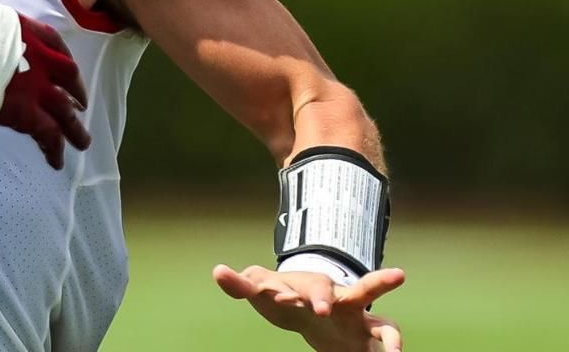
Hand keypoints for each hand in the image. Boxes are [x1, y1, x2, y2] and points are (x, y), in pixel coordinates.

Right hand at [0, 0, 92, 169]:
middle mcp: (33, 56)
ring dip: (75, 127)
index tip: (67, 70)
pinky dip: (54, 149)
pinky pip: (46, 134)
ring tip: (84, 142)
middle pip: (66, 76)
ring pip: (64, 110)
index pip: (53, 43)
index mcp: (20, 27)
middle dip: (74, 91)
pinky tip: (57, 163)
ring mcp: (30, 84)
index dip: (62, 59)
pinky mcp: (20, 110)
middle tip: (80, 104)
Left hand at [213, 264, 404, 351]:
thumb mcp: (261, 290)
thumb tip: (218, 270)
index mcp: (295, 286)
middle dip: (319, 296)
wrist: (315, 306)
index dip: (280, 292)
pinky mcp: (369, 327)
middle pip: (321, 287)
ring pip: (366, 292)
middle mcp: (323, 291)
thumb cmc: (284, 296)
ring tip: (395, 288)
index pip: (285, 286)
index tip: (277, 300)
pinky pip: (386, 329)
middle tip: (320, 309)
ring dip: (378, 286)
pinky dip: (392, 342)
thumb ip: (241, 283)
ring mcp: (349, 307)